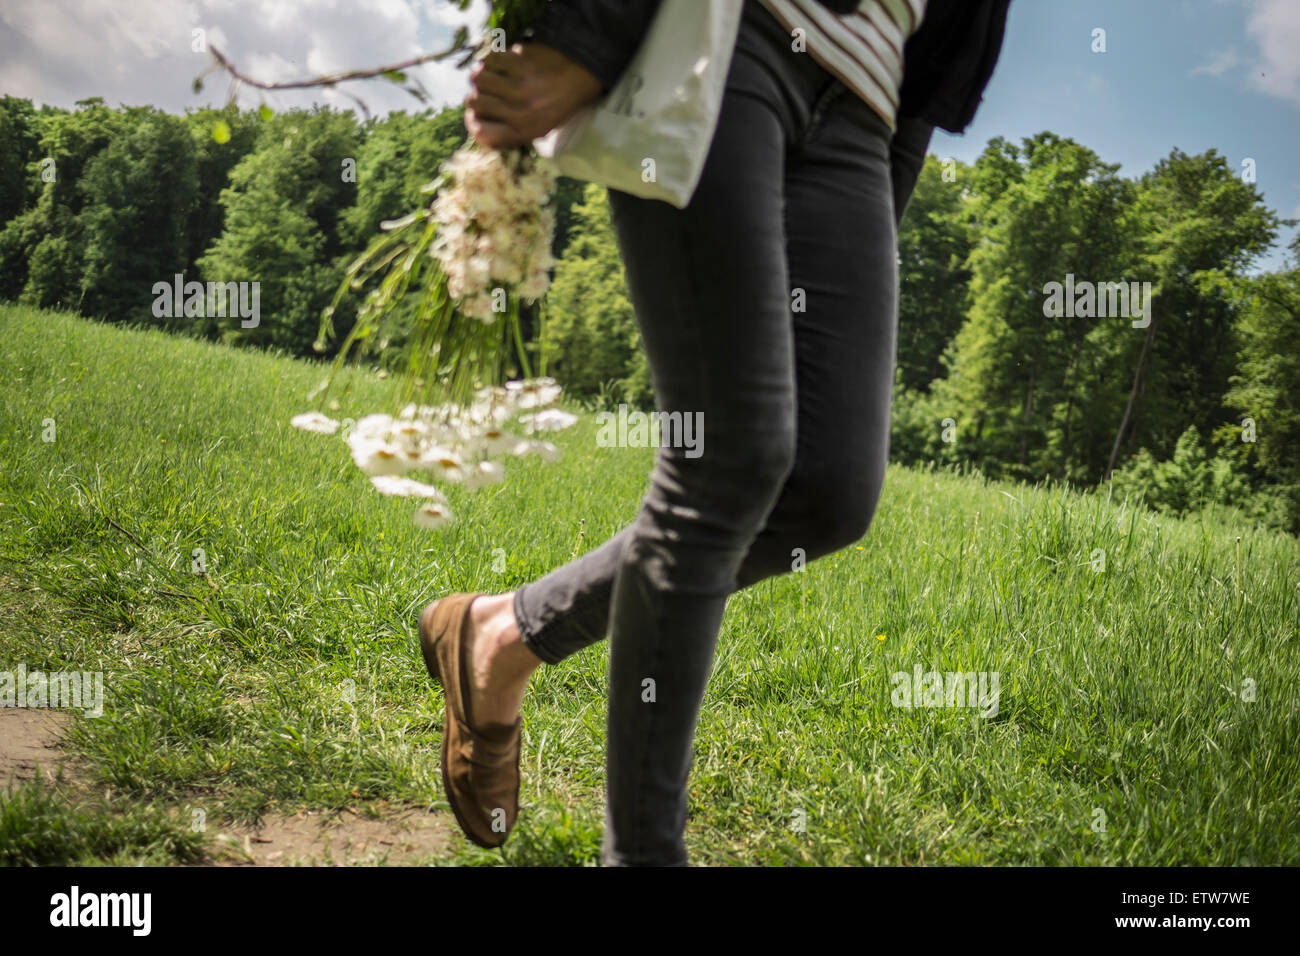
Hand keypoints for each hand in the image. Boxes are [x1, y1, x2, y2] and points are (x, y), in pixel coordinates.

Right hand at [465, 42, 604, 149]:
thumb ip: (509, 131)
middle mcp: (520, 112)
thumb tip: (475, 122)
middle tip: (485, 89)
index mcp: (523, 132)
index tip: (475, 114)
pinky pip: (490, 58)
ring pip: (478, 77)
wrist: (580, 75)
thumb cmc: (556, 103)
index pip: (481, 133)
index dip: (472, 122)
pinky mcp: (522, 63)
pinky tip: (502, 61)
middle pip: (473, 101)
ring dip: (482, 73)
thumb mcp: (538, 128)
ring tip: (492, 73)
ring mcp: (520, 86)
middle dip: (476, 94)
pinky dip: (493, 57)